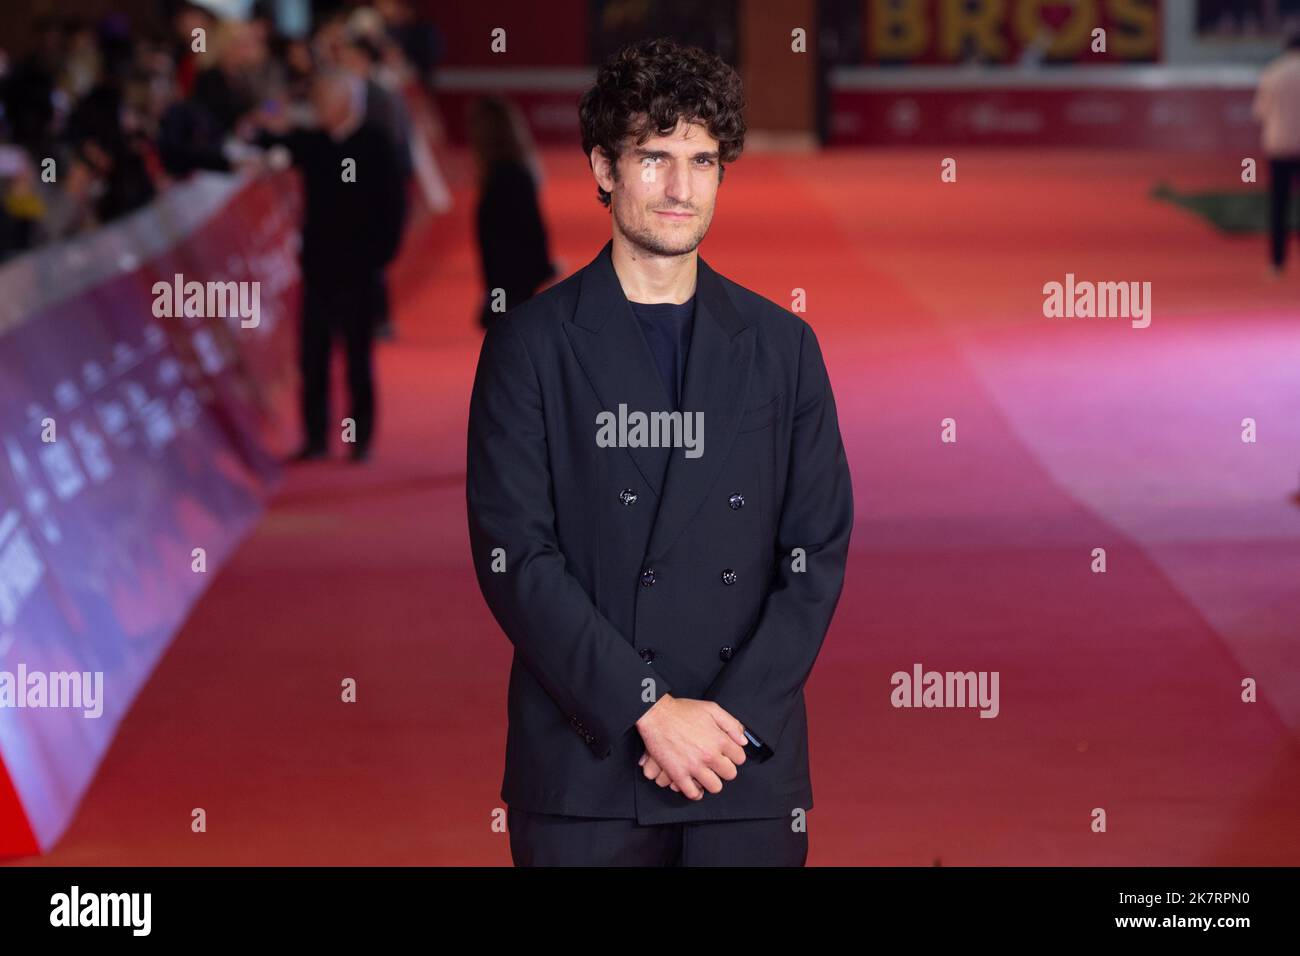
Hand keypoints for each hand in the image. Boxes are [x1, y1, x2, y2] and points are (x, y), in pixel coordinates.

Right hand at [634, 693, 748, 799]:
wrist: (656, 715)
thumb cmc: (682, 711)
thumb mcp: (711, 708)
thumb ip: (731, 724)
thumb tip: (743, 740)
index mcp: (719, 740)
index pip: (740, 758)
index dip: (734, 755)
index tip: (727, 754)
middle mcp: (709, 755)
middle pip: (730, 774)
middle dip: (725, 769)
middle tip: (717, 764)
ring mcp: (693, 766)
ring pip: (715, 787)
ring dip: (712, 782)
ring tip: (707, 775)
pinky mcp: (678, 774)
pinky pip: (692, 793)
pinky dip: (696, 793)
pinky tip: (695, 785)